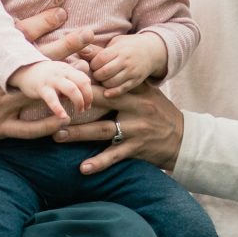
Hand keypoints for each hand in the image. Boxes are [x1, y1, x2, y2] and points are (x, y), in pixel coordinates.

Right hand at [0, 8, 89, 163]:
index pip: (18, 35)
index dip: (43, 23)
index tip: (63, 12)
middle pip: (38, 61)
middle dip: (67, 47)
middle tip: (90, 37)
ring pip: (41, 95)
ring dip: (66, 86)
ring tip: (87, 77)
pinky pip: (29, 129)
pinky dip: (49, 124)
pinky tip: (67, 118)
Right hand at [10, 59, 93, 121]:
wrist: (22, 69)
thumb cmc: (44, 74)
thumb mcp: (60, 73)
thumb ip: (72, 79)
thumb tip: (85, 90)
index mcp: (67, 69)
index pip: (84, 79)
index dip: (89, 92)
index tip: (88, 103)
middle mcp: (62, 73)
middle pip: (82, 83)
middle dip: (87, 97)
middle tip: (85, 108)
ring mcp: (52, 80)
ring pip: (72, 89)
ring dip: (78, 102)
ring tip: (78, 111)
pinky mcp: (41, 88)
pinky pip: (52, 99)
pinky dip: (59, 108)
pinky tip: (63, 116)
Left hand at [54, 82, 183, 174]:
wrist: (184, 139)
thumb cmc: (160, 112)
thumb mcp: (147, 93)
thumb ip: (125, 82)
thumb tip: (102, 68)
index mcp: (135, 93)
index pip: (107, 83)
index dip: (86, 80)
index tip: (64, 77)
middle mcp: (135, 109)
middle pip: (101, 103)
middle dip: (76, 104)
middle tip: (53, 105)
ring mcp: (136, 130)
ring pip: (102, 131)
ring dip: (78, 134)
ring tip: (57, 135)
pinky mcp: (137, 149)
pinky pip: (114, 156)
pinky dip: (99, 163)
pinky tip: (83, 168)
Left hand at [86, 32, 166, 96]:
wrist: (152, 52)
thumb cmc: (128, 46)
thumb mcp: (115, 43)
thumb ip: (98, 50)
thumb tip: (80, 50)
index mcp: (119, 49)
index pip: (99, 60)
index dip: (93, 64)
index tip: (93, 65)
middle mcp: (126, 61)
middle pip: (104, 72)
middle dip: (96, 75)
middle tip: (97, 74)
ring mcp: (132, 72)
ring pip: (111, 83)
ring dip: (103, 84)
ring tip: (103, 80)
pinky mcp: (136, 82)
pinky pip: (121, 90)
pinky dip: (112, 92)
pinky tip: (107, 91)